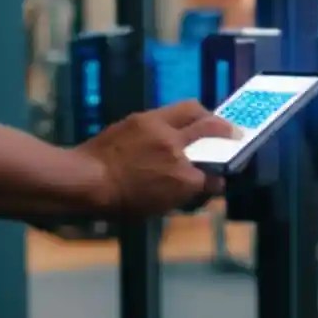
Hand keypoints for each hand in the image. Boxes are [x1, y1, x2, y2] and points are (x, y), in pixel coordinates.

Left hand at [75, 100, 232, 216]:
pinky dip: (180, 117)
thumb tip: (207, 183)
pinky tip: (177, 125)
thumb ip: (185, 192)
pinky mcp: (140, 118)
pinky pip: (169, 111)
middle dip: (226, 128)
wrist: (83, 180)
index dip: (218, 176)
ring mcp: (156, 127)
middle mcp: (173, 146)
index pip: (211, 175)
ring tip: (210, 120)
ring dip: (205, 114)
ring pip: (190, 110)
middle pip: (210, 126)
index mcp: (180, 177)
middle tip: (234, 131)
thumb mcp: (157, 207)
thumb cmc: (118, 203)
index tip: (221, 175)